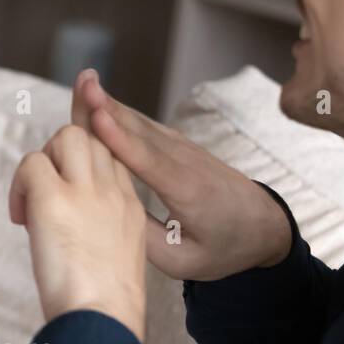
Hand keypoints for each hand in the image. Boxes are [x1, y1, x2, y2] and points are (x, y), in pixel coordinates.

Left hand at [9, 124, 147, 341]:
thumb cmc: (103, 304)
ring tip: (33, 203)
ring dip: (42, 163)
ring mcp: (85, 192)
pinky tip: (20, 218)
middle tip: (43, 194)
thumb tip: (64, 223)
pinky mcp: (54, 199)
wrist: (103, 318)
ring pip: (66, 137)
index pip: (113, 153)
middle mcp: (112, 191)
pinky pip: (31, 164)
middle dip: (60, 153)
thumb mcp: (114, 255)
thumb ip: (98, 228)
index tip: (68, 161)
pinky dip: (19, 185)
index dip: (89, 148)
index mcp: (129, 206)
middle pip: (90, 137)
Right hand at [70, 69, 290, 281]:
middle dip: (109, 108)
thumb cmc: (222, 248)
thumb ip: (144, 238)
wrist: (262, 226)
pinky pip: (142, 126)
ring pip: (139, 123)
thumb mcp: (184, 261)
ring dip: (109, 103)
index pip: (149, 162)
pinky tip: (97, 100)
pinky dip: (118, 112)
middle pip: (139, 132)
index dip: (121, 140)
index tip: (98, 118)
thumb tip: (103, 212)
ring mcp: (182, 149)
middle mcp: (185, 163)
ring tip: (84, 83)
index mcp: (189, 193)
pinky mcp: (176, 144)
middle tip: (81, 84)